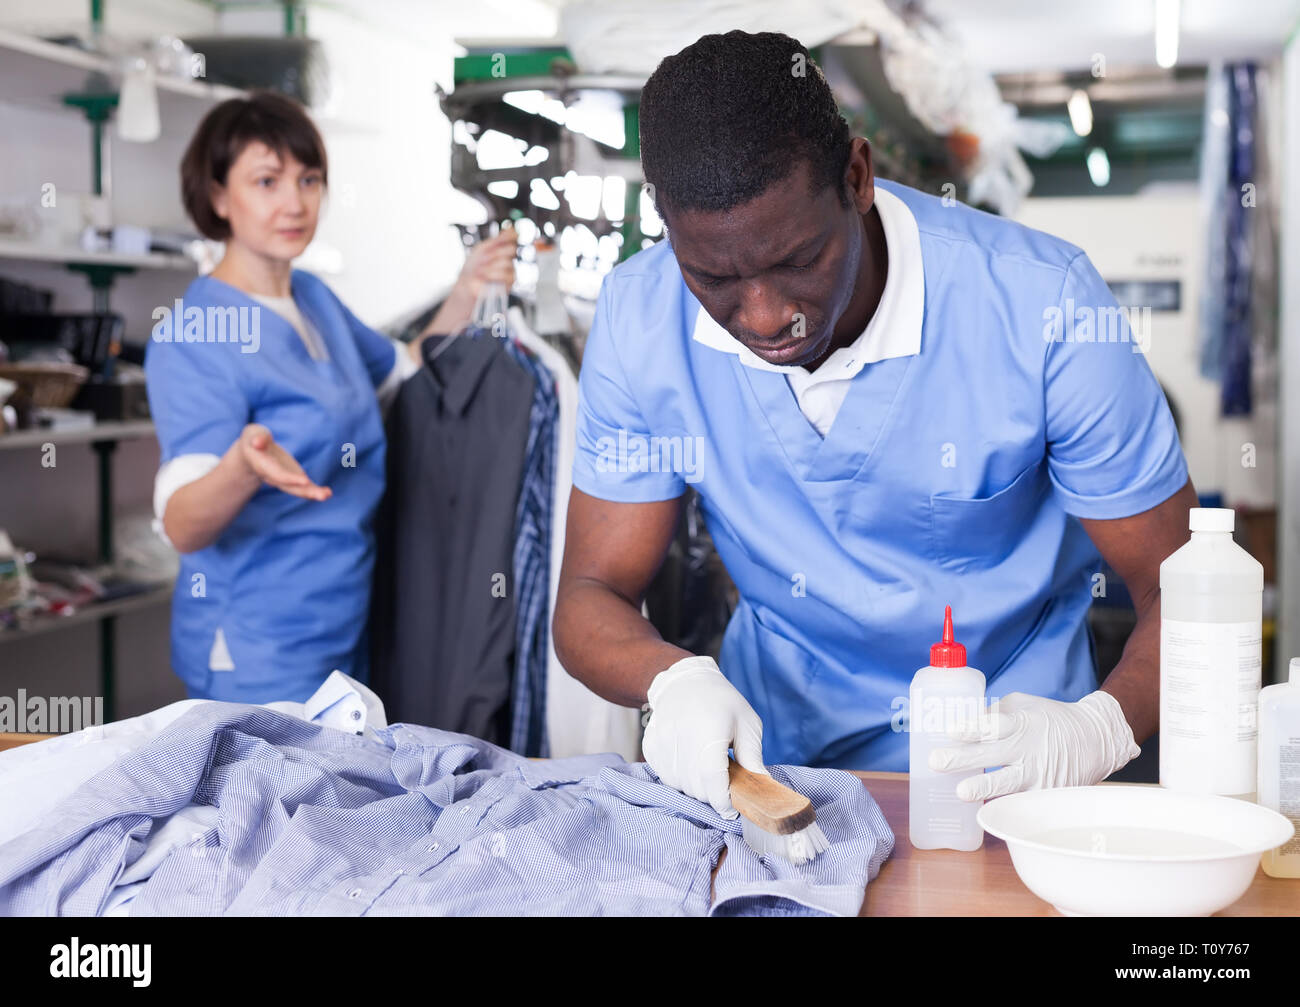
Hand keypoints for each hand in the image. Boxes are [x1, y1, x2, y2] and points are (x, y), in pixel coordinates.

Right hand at [238, 423, 331, 501]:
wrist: (254, 452)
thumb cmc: (254, 439)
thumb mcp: (253, 435)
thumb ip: (256, 438)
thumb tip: (257, 442)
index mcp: (264, 466)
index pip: (277, 474)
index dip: (290, 478)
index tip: (305, 481)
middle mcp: (274, 477)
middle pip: (290, 487)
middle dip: (305, 491)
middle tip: (322, 496)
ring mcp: (285, 480)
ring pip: (298, 490)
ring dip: (313, 494)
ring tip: (327, 495)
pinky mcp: (294, 478)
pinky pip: (304, 487)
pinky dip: (315, 491)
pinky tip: (328, 493)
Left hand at [454, 227, 516, 301]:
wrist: (467, 283)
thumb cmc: (473, 267)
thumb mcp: (482, 248)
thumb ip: (497, 239)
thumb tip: (511, 228)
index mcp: (502, 247)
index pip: (513, 236)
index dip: (510, 235)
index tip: (501, 237)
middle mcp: (508, 257)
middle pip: (511, 249)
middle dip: (494, 253)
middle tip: (484, 258)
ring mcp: (510, 269)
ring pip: (506, 262)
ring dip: (490, 266)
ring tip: (482, 270)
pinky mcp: (509, 282)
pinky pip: (506, 275)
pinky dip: (493, 275)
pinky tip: (486, 276)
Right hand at [641, 655, 768, 817]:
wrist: (685, 682)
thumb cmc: (722, 702)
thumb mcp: (747, 724)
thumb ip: (753, 757)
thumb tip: (764, 786)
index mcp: (710, 729)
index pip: (711, 777)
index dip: (722, 800)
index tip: (731, 809)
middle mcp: (682, 734)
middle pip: (695, 786)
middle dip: (712, 794)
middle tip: (723, 782)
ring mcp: (662, 740)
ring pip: (679, 785)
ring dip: (695, 787)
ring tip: (706, 769)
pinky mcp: (650, 745)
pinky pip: (664, 776)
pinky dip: (679, 778)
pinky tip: (689, 764)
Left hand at [931, 690, 1140, 801]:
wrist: (1096, 739)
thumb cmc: (1051, 719)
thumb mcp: (1024, 704)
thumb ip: (995, 713)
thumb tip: (964, 724)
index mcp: (1023, 723)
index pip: (994, 725)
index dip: (973, 728)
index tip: (951, 730)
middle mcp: (1029, 750)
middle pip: (991, 755)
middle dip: (962, 759)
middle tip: (936, 761)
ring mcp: (1038, 775)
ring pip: (1006, 784)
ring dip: (982, 787)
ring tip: (960, 792)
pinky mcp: (1045, 794)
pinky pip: (1019, 801)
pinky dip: (1000, 804)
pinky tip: (981, 809)